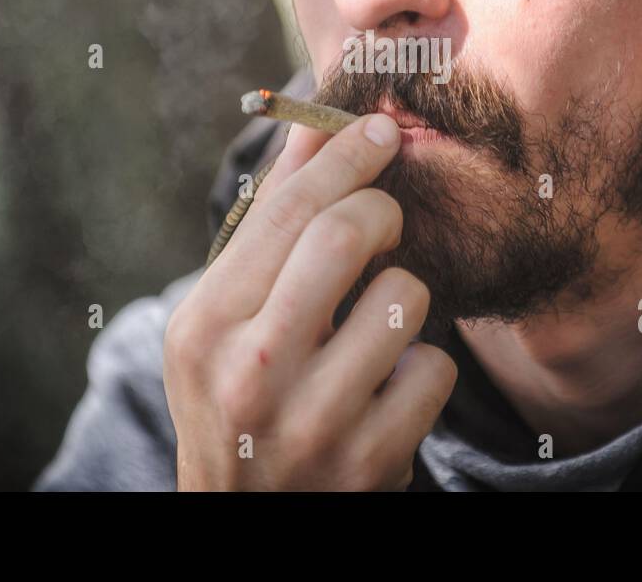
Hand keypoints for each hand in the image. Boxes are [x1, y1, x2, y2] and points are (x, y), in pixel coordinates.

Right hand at [164, 113, 456, 489]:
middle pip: (347, 235)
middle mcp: (252, 373)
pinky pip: (436, 368)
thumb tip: (312, 124)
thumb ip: (269, 220)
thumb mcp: (225, 314)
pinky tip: (388, 382)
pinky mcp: (370, 462)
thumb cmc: (237, 390)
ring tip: (374, 321)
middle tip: (384, 221)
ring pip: (405, 299)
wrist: (244, 516)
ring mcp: (312, 423)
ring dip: (403, 296)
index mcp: (206, 324)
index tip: (380, 129)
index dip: (346, 155)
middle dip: (383, 210)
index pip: (288, 210)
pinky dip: (422, 365)